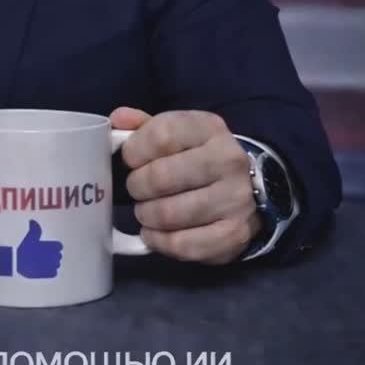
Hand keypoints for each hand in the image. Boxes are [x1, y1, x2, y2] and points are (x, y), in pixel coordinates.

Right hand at [14, 219, 62, 278]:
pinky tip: (48, 269)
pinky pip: (54, 273)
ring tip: (48, 262)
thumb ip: (34, 229)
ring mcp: (50, 265)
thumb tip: (33, 221)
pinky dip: (52, 271)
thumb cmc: (24, 248)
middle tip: (48, 255)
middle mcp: (53, 256)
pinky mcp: (46, 274)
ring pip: (57, 264)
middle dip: (55, 255)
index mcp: (51, 246)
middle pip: (59, 255)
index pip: (59, 246)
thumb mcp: (29, 237)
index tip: (52, 247)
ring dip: (54, 263)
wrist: (17, 262)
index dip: (56, 247)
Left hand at [112, 108, 260, 264]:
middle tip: (136, 190)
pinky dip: (159, 242)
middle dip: (137, 186)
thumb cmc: (198, 157)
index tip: (129, 160)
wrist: (246, 188)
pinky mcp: (234, 234)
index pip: (162, 134)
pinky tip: (154, 233)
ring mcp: (235, 199)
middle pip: (161, 176)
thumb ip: (145, 125)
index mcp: (209, 128)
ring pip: (170, 213)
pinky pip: (183, 245)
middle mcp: (227, 160)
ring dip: (146, 215)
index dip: (134, 150)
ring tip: (145, 211)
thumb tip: (118, 119)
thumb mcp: (177, 132)